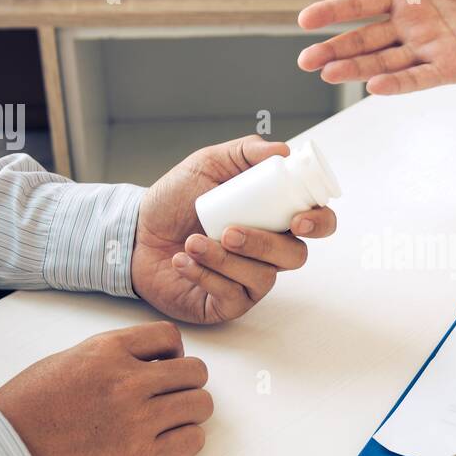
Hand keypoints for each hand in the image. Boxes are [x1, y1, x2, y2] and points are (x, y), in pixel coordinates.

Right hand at [0, 322, 212, 455]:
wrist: (5, 452)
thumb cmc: (26, 408)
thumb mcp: (67, 360)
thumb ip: (109, 357)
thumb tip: (142, 362)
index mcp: (108, 350)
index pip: (169, 336)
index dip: (173, 351)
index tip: (163, 365)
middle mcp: (128, 381)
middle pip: (195, 372)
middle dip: (187, 382)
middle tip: (171, 396)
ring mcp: (137, 420)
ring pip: (201, 405)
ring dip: (191, 412)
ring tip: (172, 420)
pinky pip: (191, 442)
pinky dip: (187, 441)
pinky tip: (169, 443)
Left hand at [132, 135, 336, 323]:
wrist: (136, 231)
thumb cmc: (175, 199)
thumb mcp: (208, 163)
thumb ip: (246, 152)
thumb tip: (283, 151)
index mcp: (275, 218)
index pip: (318, 224)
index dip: (319, 224)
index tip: (297, 220)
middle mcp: (269, 252)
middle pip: (294, 257)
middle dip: (263, 245)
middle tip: (228, 231)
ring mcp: (250, 280)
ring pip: (262, 278)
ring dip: (224, 260)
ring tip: (191, 242)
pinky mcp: (226, 304)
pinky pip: (231, 296)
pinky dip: (205, 276)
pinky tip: (182, 261)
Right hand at [296, 0, 455, 94]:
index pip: (362, 4)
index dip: (334, 12)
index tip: (306, 20)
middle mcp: (413, 23)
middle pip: (364, 39)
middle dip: (334, 49)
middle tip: (306, 60)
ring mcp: (429, 48)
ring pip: (384, 61)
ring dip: (356, 68)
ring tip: (328, 74)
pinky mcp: (450, 68)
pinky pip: (418, 77)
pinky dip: (396, 82)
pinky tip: (374, 84)